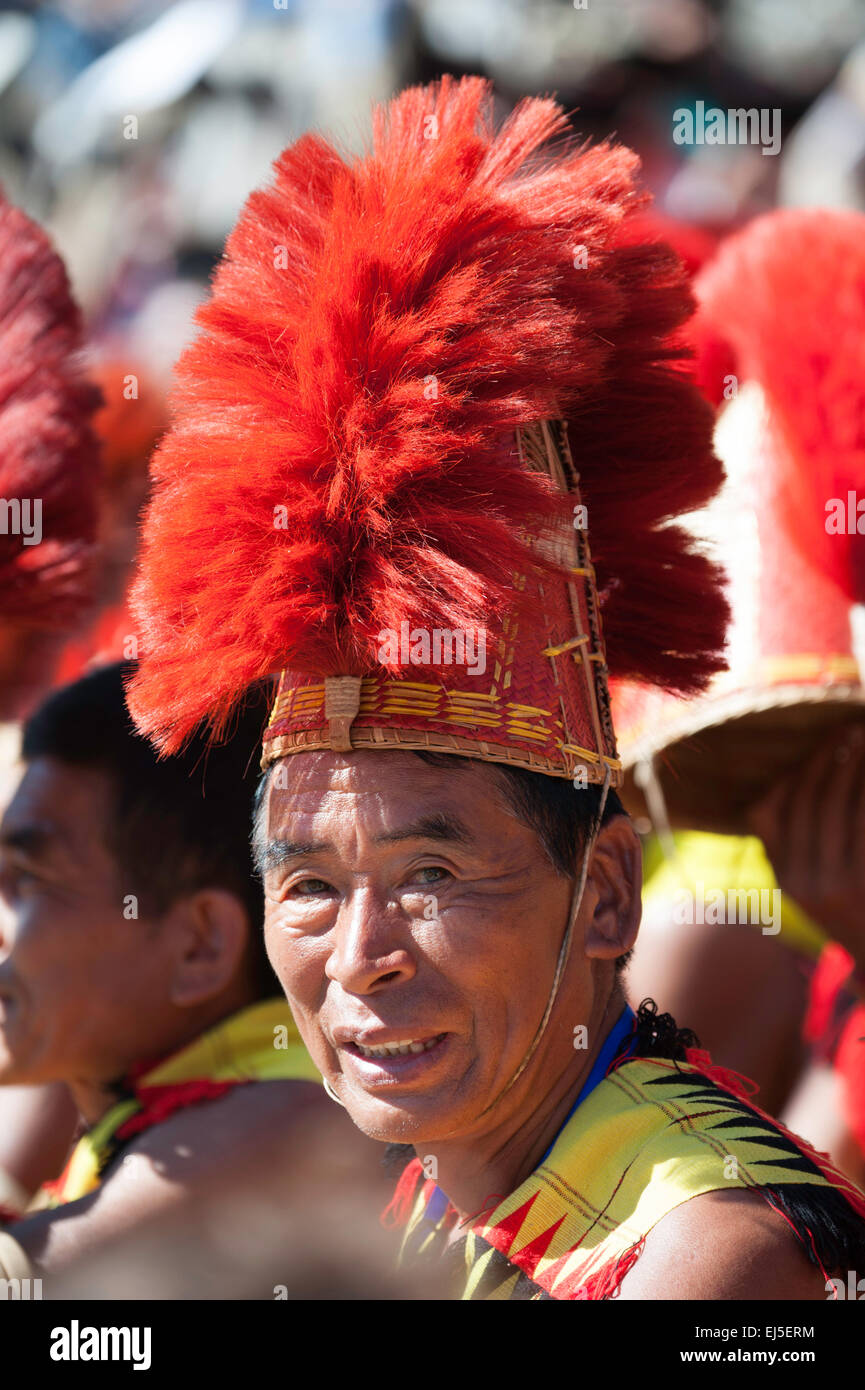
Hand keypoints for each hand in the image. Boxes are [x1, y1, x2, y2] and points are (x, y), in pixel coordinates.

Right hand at [748, 726, 864, 971]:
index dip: (797, 773)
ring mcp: (837, 883)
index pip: (776, 811)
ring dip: (853, 766)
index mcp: (784, 878)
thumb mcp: (807, 887)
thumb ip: (782, 845)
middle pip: (810, 803)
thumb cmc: (851, 913)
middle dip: (828, 759)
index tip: (817, 746)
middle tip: (846, 729)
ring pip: (839, 806)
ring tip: (862, 739)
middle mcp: (804, 881)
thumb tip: (766, 792)